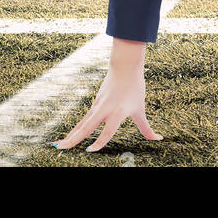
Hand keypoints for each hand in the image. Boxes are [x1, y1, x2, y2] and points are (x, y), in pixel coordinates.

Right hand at [55, 38, 162, 152]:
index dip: (99, 142)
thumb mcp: (140, 110)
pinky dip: (76, 129)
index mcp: (118, 111)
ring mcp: (98, 106)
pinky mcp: (95, 104)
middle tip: (61, 148)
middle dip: (74, 138)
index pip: (107, 130)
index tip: (90, 151)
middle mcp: (105, 109)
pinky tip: (70, 137)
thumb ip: (146, 128)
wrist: (124, 66)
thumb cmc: (135, 88)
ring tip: (59, 145)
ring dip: (71, 135)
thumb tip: (158, 139)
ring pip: (82, 123)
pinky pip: (84, 120)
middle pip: (87, 126)